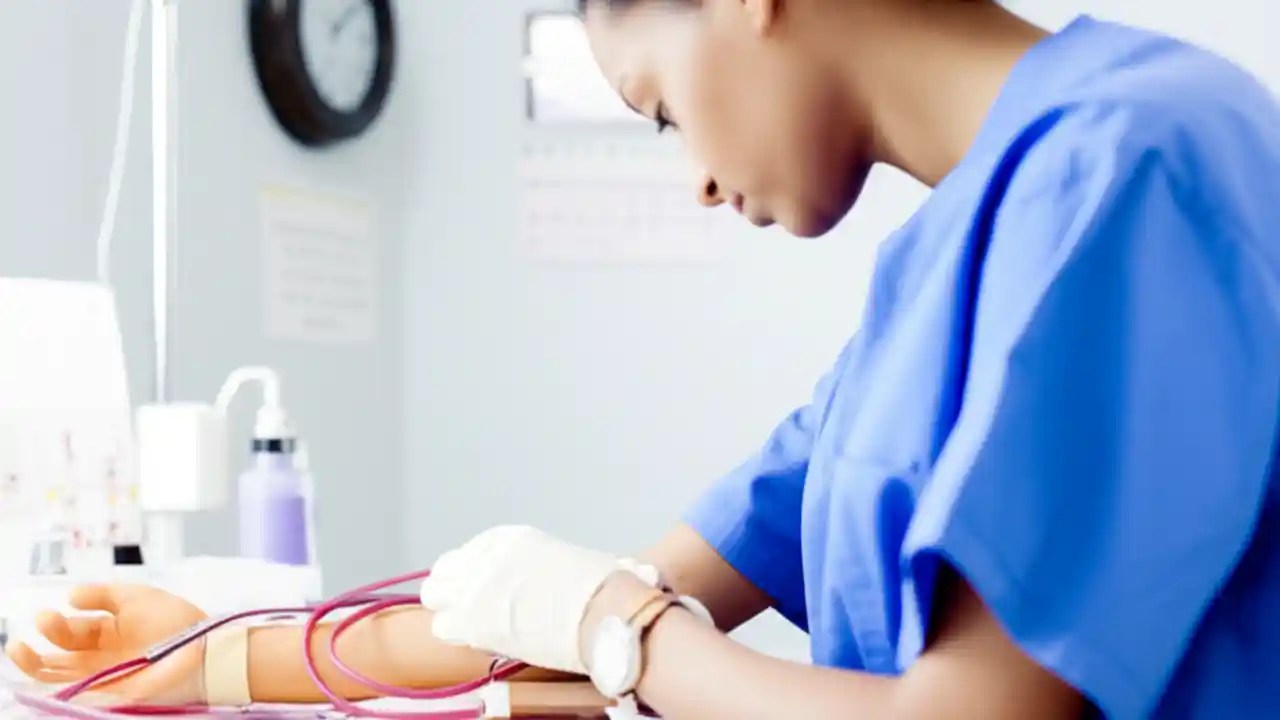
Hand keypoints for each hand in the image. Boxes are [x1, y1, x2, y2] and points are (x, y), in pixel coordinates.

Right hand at [5, 585, 207, 705]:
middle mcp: (100, 656)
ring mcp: (103, 676)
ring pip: (57, 677)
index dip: (57, 624)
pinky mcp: (109, 694)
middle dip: (43, 641)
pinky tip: (36, 678)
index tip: (52, 614)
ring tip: (16, 649)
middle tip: (41, 622)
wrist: (203, 646)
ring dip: (33, 664)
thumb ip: (102, 594)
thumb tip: (69, 595)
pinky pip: (74, 696)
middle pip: (59, 654)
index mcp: (106, 632)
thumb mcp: (136, 597)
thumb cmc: (175, 620)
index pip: (71, 631)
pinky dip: (52, 690)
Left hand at [420, 526, 647, 674]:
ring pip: (434, 594)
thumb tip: (605, 570)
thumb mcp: (575, 559)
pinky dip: (456, 633)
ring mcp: (475, 587)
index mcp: (510, 539)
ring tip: (468, 623)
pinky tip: (476, 638)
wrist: (604, 613)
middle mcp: (486, 557)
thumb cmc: (603, 588)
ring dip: (449, 607)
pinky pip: (442, 626)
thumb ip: (557, 565)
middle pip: (446, 568)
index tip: (484, 586)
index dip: (475, 571)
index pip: (471, 551)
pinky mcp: (472, 620)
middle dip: (454, 586)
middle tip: (470, 605)